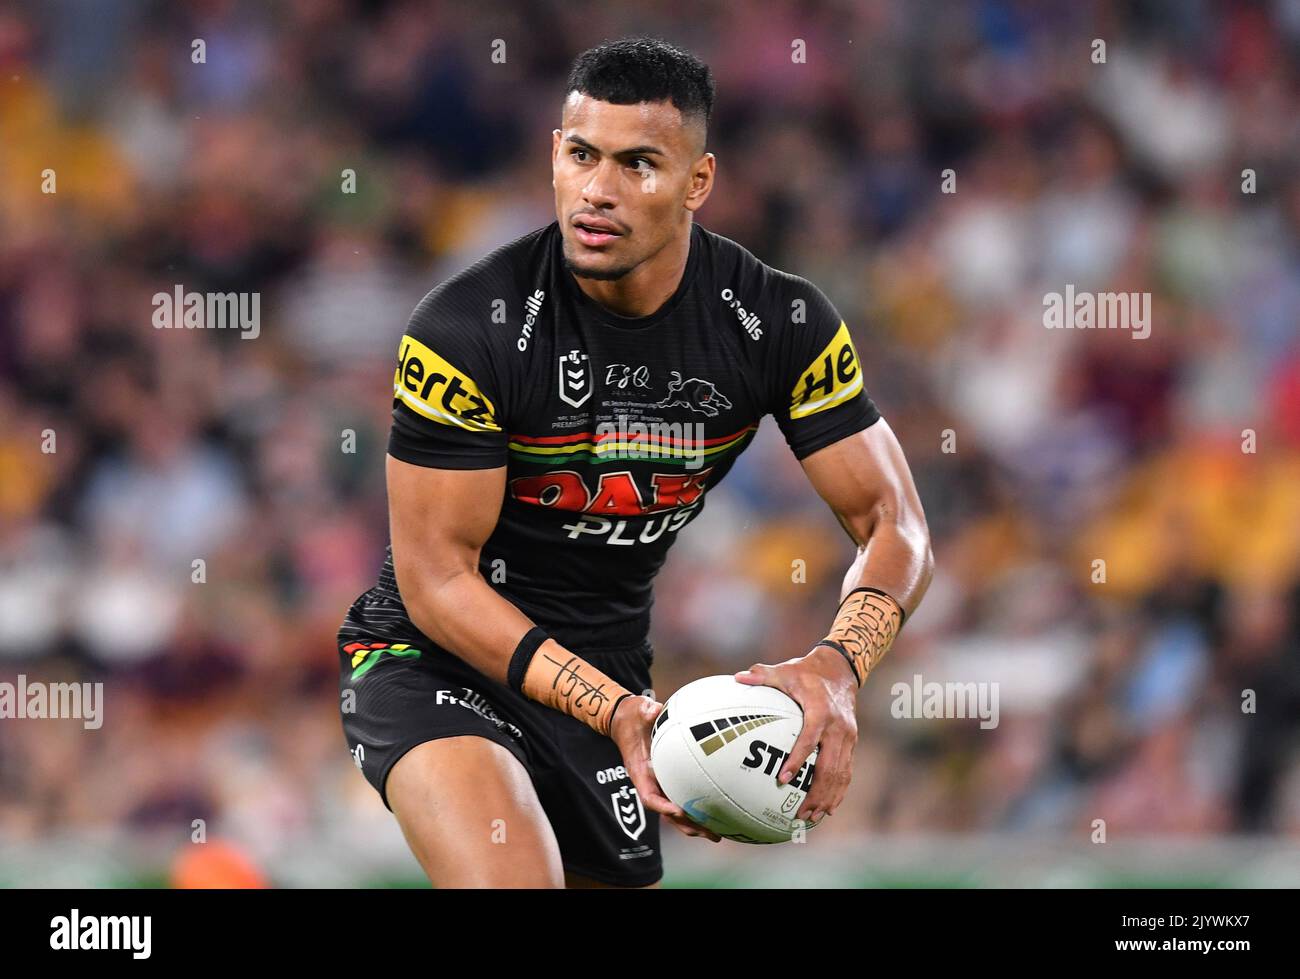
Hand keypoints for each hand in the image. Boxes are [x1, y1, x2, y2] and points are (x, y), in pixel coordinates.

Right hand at [609, 694, 722, 841]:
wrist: (625, 720)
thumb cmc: (632, 716)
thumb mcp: (637, 710)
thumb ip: (645, 711)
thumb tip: (654, 709)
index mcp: (639, 771)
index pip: (649, 796)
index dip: (663, 807)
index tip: (679, 812)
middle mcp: (649, 782)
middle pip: (667, 812)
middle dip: (687, 825)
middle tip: (710, 833)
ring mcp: (658, 784)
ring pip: (675, 811)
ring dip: (694, 824)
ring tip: (717, 834)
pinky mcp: (666, 780)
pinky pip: (681, 798)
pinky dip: (695, 809)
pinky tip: (714, 814)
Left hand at [734, 645, 857, 823]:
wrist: (841, 670)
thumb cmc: (806, 672)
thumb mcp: (785, 670)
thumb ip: (762, 675)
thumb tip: (737, 678)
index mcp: (821, 711)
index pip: (810, 739)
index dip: (797, 760)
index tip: (782, 779)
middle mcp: (838, 727)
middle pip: (830, 765)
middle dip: (817, 792)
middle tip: (800, 813)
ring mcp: (848, 736)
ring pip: (841, 773)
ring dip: (828, 797)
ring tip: (812, 817)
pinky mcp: (852, 742)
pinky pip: (847, 770)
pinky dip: (839, 790)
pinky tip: (828, 808)